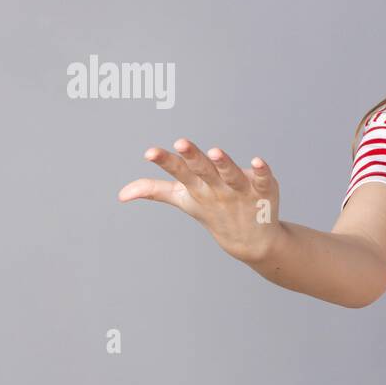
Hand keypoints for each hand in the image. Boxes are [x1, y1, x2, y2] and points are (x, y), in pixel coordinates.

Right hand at [118, 137, 283, 264]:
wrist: (251, 241)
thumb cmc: (214, 212)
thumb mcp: (184, 200)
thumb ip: (154, 190)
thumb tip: (121, 194)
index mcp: (197, 187)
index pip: (179, 172)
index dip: (165, 161)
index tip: (150, 152)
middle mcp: (218, 188)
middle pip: (204, 170)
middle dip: (192, 157)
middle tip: (181, 143)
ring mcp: (241, 190)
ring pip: (231, 174)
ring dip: (224, 164)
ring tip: (215, 151)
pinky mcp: (264, 190)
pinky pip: (263, 179)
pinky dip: (262, 171)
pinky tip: (258, 160)